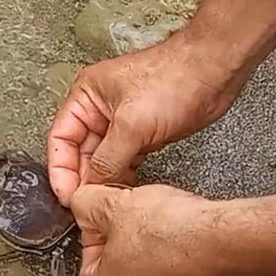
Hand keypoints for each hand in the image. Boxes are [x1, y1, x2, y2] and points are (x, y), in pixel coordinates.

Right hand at [47, 33, 242, 205]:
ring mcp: (122, 122)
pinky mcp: (143, 133)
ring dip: (101, 180)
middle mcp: (99, 109)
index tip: (66, 194)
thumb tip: (92, 185)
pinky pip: (124, 160)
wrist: (215, 71)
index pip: (60, 138)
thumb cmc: (175, 77)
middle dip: (81, 177)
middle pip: (79, 151)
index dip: (60, 168)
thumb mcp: (132, 124)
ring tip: (101, 202)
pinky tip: (122, 192)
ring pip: (102, 158)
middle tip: (84, 204)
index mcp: (86, 96)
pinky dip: (121, 177)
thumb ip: (107, 159)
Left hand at [72, 183, 245, 275]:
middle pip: (119, 271)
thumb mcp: (114, 204)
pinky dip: (181, 261)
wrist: (229, 241)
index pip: (87, 262)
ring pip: (151, 275)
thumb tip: (80, 205)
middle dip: (124, 242)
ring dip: (153, 251)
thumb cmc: (173, 230)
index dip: (95, 233)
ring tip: (164, 227)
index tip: (106, 217)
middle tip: (136, 219)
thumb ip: (86, 204)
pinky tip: (186, 240)